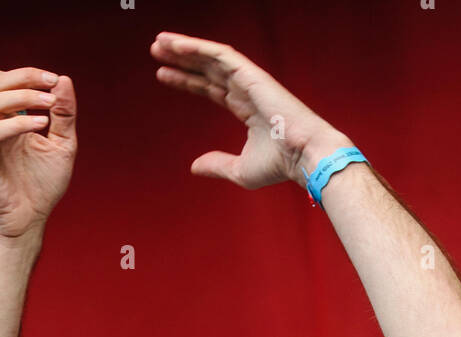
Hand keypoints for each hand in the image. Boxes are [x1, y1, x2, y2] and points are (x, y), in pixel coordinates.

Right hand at [0, 68, 76, 239]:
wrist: (28, 222)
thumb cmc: (42, 187)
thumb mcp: (62, 146)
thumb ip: (63, 116)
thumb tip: (64, 81)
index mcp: (7, 119)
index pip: (7, 82)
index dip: (28, 76)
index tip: (55, 80)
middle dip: (24, 78)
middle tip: (50, 82)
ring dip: (23, 97)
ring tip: (49, 104)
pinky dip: (17, 124)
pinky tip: (40, 125)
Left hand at [150, 31, 348, 189]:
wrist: (304, 156)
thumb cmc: (280, 164)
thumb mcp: (240, 170)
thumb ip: (217, 165)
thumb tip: (194, 166)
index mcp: (246, 108)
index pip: (211, 88)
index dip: (187, 80)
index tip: (163, 74)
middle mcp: (246, 90)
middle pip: (207, 68)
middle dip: (182, 59)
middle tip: (156, 51)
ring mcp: (249, 80)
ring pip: (211, 57)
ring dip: (185, 47)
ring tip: (160, 42)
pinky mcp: (251, 74)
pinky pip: (220, 55)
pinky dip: (199, 47)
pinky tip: (178, 46)